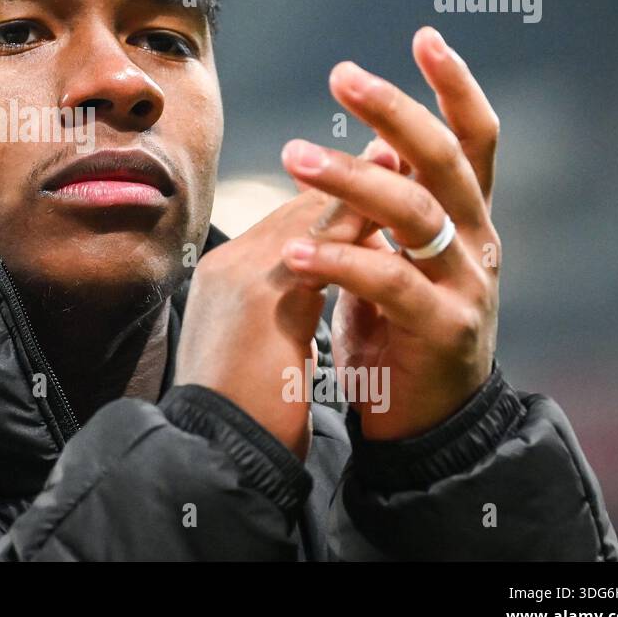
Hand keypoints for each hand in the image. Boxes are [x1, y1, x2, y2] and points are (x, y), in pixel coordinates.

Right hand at [174, 144, 392, 458]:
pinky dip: (357, 228)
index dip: (332, 205)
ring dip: (361, 196)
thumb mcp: (265, 349)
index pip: (284, 225)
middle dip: (351, 188)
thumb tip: (313, 289)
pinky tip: (394, 221)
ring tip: (404, 174)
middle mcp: (228, 267)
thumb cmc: (244, 416)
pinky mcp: (261, 295)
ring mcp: (240, 276)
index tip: (372, 185)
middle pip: (297, 211)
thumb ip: (285, 308)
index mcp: (225, 280)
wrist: (213, 457)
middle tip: (398, 158)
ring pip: (308, 220)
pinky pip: (318, 246)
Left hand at [277, 27, 500, 440]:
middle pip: (442, 160)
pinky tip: (293, 251)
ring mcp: (467, 285)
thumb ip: (388, 204)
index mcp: (466, 217)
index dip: (455, 87)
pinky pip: (388, 282)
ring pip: (414, 213)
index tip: (425, 37)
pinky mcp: (444, 329)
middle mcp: (478, 242)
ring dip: (351, 180)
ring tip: (293, 156)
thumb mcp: (394, 255)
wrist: (421, 420)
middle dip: (395, 111)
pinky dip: (338, 261)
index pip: (470, 139)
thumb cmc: (394, 327)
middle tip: (343, 76)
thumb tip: (374, 138)